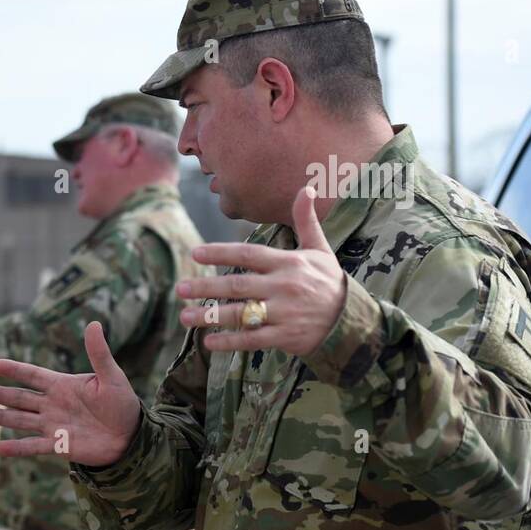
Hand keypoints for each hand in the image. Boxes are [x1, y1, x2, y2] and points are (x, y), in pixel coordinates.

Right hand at [0, 321, 140, 467]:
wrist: (131, 437)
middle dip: (1, 395)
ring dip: (1, 417)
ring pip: (21, 420)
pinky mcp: (58, 446)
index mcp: (62, 385)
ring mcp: (53, 425)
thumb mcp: (111, 377)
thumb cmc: (123, 404)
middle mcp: (52, 404)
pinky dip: (17, 448)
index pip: (33, 375)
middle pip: (21, 398)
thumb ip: (99, 353)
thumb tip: (94, 323)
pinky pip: (33, 446)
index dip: (16, 370)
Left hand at [179, 186, 346, 355]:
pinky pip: (253, 339)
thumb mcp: (320, 250)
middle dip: (206, 288)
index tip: (195, 253)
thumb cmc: (329, 282)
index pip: (249, 254)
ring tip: (184, 317)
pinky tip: (209, 342)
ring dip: (211, 317)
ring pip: (241, 314)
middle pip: (238, 285)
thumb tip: (308, 187)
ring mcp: (285, 313)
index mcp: (289, 263)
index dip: (221, 253)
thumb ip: (306, 221)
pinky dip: (231, 342)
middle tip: (179, 288)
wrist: (351, 319)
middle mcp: (284, 287)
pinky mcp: (286, 336)